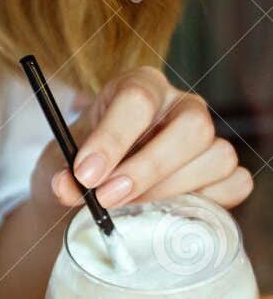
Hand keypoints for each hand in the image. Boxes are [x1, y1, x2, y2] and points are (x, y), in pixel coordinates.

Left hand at [31, 66, 251, 216]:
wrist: (96, 185)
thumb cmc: (83, 164)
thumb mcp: (62, 163)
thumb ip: (63, 173)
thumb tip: (68, 187)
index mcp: (141, 86)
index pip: (138, 99)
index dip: (113, 138)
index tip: (85, 174)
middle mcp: (181, 104)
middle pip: (191, 127)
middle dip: (148, 169)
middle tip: (107, 198)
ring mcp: (208, 136)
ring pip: (216, 157)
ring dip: (171, 190)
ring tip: (129, 208)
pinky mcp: (224, 170)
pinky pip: (236, 184)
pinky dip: (207, 203)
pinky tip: (168, 211)